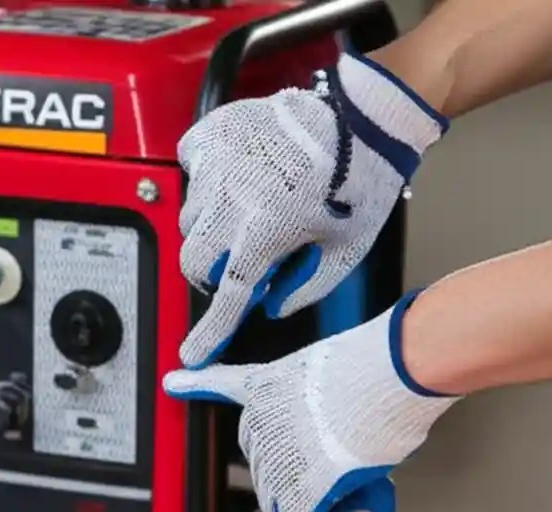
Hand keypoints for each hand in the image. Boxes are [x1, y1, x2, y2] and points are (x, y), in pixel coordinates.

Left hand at [164, 294, 458, 511]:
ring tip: (351, 510)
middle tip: (347, 481)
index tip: (175, 383)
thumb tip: (324, 434)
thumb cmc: (375, 364)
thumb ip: (321, 401)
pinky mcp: (306, 489)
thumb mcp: (330, 368)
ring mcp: (280, 460)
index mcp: (263, 388)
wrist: (388, 370)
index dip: (218, 402)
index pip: (230, 399)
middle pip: (266, 469)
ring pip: (283, 504)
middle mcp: (262, 426)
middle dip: (302, 484)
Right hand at [177, 48, 448, 368]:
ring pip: (190, 218)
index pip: (229, 293)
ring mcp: (218, 161)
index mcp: (267, 227)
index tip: (192, 352)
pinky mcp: (212, 133)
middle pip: (195, 259)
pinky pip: (189, 171)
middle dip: (214, 271)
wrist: (362, 119)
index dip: (210, 330)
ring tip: (249, 210)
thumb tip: (270, 306)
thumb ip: (305, 288)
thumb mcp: (344, 251)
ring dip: (211, 227)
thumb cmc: (360, 180)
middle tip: (241, 262)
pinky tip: (238, 176)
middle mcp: (233, 195)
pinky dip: (205, 180)